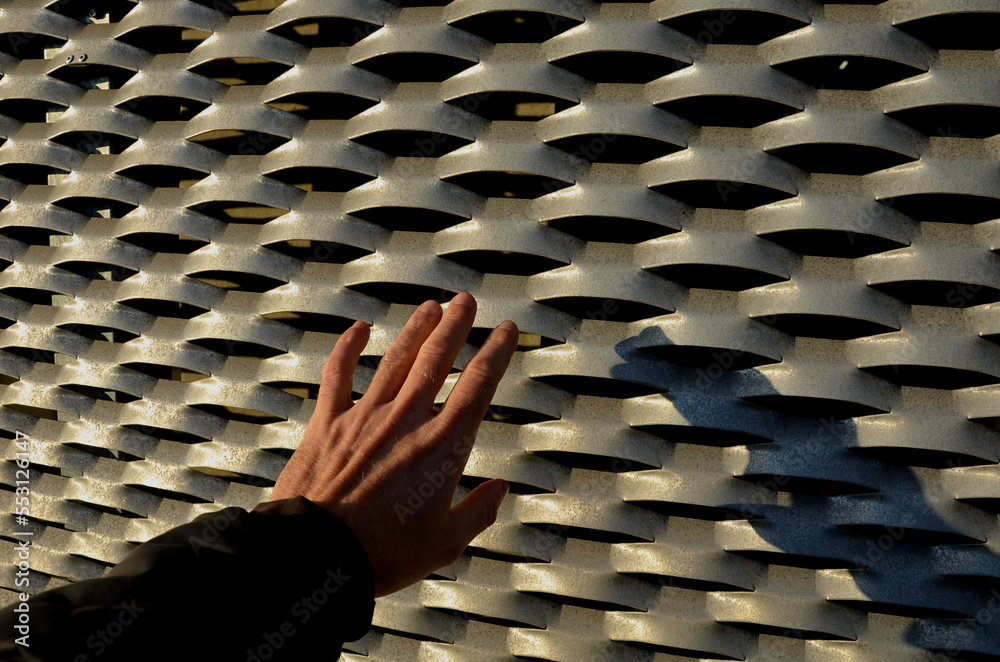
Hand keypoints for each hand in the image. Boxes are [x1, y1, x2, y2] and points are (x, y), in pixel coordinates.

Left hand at [270, 292, 517, 596]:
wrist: (318, 554)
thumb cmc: (382, 554)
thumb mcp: (445, 543)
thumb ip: (478, 513)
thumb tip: (501, 491)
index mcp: (443, 447)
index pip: (480, 384)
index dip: (497, 352)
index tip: (507, 331)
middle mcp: (408, 420)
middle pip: (438, 358)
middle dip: (457, 325)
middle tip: (467, 301)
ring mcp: (366, 416)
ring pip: (396, 358)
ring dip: (416, 328)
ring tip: (431, 306)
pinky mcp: (328, 422)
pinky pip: (339, 374)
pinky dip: (348, 348)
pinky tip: (359, 329)